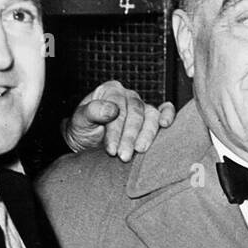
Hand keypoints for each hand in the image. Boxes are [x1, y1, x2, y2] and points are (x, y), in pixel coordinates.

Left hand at [61, 81, 175, 160]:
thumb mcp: (80, 121)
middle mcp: (129, 96)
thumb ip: (92, 112)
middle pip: (136, 113)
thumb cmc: (84, 129)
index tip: (112, 149)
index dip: (116, 130)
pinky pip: (164, 112)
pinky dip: (168, 116)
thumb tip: (112, 109)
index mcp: (111, 91)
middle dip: (130, 137)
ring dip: (147, 134)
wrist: (88, 142)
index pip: (118, 107)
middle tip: (124, 156)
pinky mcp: (152, 118)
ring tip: (140, 150)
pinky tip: (165, 125)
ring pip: (151, 116)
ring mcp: (142, 106)